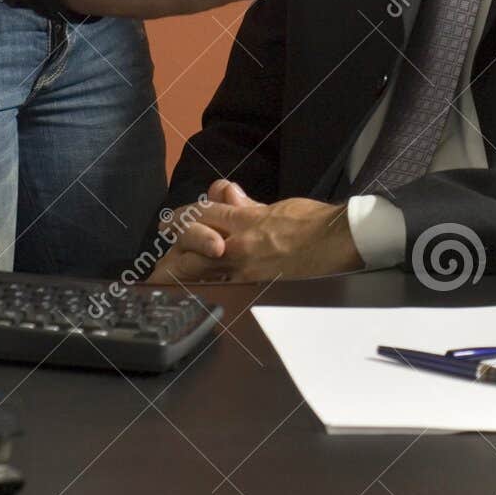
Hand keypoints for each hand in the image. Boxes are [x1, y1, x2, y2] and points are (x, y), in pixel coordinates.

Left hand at [150, 178, 362, 282]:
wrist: (337, 242)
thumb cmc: (313, 222)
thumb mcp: (276, 206)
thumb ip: (247, 205)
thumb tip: (225, 195)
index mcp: (244, 219)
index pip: (201, 214)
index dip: (181, 218)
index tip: (170, 222)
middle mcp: (239, 243)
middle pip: (191, 245)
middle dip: (172, 253)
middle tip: (158, 262)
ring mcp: (245, 268)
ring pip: (200, 270)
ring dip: (181, 274)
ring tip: (164, 281)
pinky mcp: (257, 287)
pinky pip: (222, 289)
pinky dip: (206, 291)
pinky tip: (194, 298)